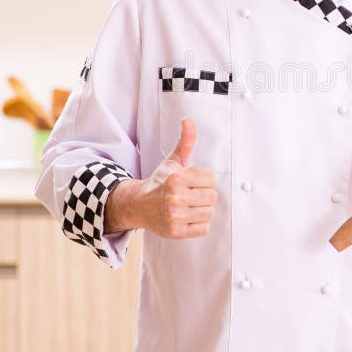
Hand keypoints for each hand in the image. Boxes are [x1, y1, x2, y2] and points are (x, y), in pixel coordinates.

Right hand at [106, 117, 216, 238]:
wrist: (139, 205)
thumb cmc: (161, 181)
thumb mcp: (172, 161)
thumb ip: (185, 141)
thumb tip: (188, 119)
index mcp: (177, 178)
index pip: (211, 179)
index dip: (204, 180)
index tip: (193, 182)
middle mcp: (175, 197)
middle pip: (212, 197)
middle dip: (203, 195)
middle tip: (190, 194)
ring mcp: (175, 216)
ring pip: (209, 213)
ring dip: (202, 210)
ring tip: (189, 206)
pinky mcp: (176, 232)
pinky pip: (204, 228)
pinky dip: (198, 224)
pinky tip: (187, 217)